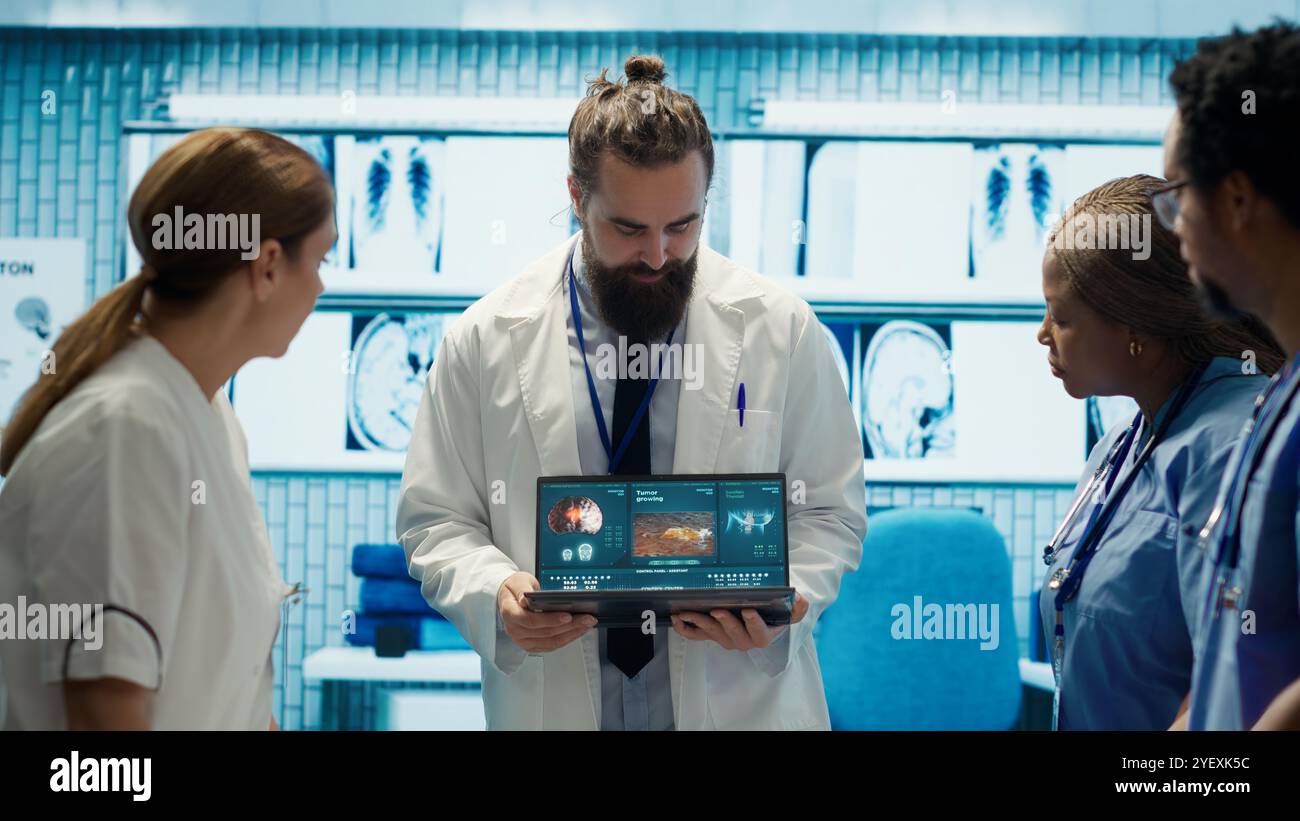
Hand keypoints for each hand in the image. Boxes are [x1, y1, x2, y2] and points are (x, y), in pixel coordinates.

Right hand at [497, 571, 596, 652]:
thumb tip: (526, 599)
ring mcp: (523, 640)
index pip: (530, 620)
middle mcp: (515, 630)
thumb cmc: (515, 588)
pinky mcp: (532, 645)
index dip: (550, 620)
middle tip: (587, 618)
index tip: (568, 615)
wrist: (510, 598)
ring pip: (551, 641)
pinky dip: (568, 638)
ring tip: (587, 623)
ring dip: (572, 633)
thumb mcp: (518, 581)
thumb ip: (522, 589)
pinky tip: (579, 630)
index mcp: (510, 613)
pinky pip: (552, 645)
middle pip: (545, 632)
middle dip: (570, 626)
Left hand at [671, 593, 808, 650]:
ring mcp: (726, 638)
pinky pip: (697, 635)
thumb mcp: (793, 608)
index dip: (754, 623)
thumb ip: (798, 606)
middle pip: (733, 635)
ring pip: (713, 634)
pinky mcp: (712, 634)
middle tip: (717, 610)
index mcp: (763, 635)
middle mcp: (744, 640)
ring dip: (700, 623)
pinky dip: (685, 629)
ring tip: (688, 612)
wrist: (764, 616)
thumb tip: (799, 599)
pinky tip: (677, 619)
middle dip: (725, 622)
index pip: (760, 634)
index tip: (748, 611)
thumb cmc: (776, 612)